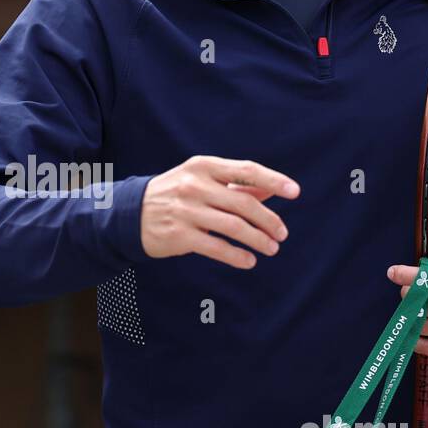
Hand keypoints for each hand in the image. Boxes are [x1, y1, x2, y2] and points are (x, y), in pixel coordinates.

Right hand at [141, 155, 298, 268]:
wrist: (131, 213)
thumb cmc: (176, 195)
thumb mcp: (203, 181)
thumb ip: (238, 184)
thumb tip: (274, 188)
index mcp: (204, 167)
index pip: (246, 170)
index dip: (274, 180)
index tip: (295, 192)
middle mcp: (195, 185)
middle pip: (244, 203)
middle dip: (269, 220)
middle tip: (282, 234)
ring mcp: (186, 211)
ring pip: (233, 227)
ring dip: (258, 240)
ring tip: (271, 248)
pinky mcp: (179, 235)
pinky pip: (216, 247)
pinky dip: (237, 256)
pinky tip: (249, 261)